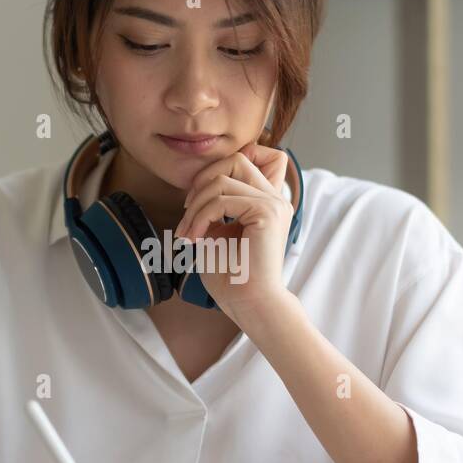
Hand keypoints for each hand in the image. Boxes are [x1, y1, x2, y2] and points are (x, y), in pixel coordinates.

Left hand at [173, 142, 293, 320]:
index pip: (247, 158)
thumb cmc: (232, 277)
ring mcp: (274, 203)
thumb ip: (214, 207)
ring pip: (224, 179)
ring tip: (187, 233)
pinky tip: (195, 238)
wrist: (249, 304)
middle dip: (202, 180)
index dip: (217, 169)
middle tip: (187, 213)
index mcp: (266, 201)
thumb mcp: (217, 232)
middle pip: (236, 159)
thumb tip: (199, 187)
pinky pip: (223, 199)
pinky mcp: (267, 212)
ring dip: (196, 205)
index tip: (195, 203)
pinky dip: (201, 217)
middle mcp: (275, 198)